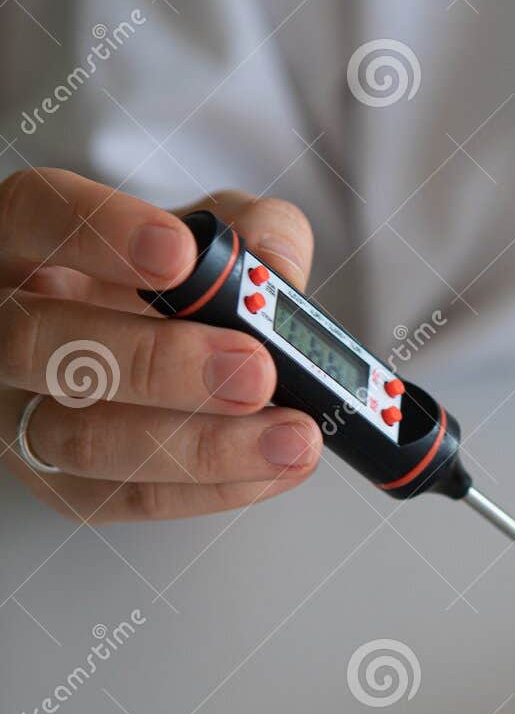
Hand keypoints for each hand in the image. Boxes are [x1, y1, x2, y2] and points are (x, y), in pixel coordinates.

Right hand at [0, 170, 321, 519]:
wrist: (147, 349)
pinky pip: (124, 496)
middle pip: (41, 344)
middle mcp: (3, 326)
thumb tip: (276, 265)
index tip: (182, 255)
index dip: (101, 233)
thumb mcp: (207, 233)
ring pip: (81, 437)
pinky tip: (272, 466)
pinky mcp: (57, 483)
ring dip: (199, 445)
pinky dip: (209, 487)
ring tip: (287, 435)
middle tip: (254, 368)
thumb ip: (248, 229)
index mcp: (24, 241)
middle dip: (158, 362)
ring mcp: (17, 412)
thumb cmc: (164, 286)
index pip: (34, 217)